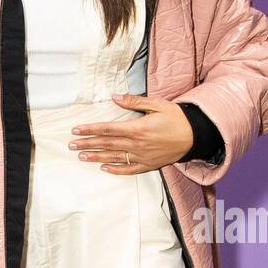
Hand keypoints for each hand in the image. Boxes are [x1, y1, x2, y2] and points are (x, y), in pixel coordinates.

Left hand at [68, 93, 193, 173]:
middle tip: (71, 145)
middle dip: (87, 144)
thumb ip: (134, 101)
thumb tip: (115, 97)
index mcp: (137, 128)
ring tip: (81, 156)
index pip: (107, 129)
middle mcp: (137, 144)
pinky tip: (104, 168)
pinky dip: (116, 170)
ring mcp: (143, 156)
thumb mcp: (157, 104)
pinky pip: (130, 169)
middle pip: (107, 144)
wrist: (196, 135)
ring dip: (96, 157)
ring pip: (114, 158)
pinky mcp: (150, 164)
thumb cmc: (176, 117)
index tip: (76, 130)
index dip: (90, 130)